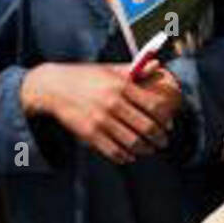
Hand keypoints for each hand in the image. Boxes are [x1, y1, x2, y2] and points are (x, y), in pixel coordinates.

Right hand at [20, 63, 179, 163]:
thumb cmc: (86, 77)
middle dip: (160, 138)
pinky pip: (114, 151)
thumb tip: (158, 65)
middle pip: (147, 127)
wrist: (53, 87)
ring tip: (150, 149)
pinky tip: (130, 155)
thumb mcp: (110, 69)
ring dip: (146, 149)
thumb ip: (135, 70)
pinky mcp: (89, 134)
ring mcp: (100, 120)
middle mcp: (112, 103)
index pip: (154, 106)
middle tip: (163, 141)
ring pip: (133, 143)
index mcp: (121, 85)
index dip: (166, 119)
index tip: (170, 124)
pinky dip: (126, 156)